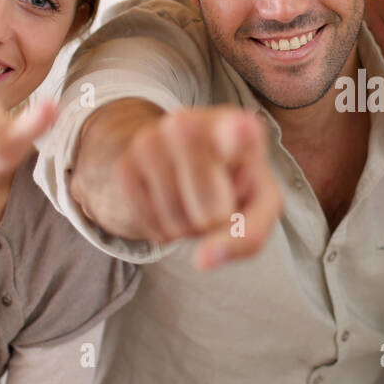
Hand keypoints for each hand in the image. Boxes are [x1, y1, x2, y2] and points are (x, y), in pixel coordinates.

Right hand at [114, 106, 281, 269]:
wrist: (181, 166)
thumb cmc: (233, 184)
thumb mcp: (258, 204)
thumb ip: (249, 233)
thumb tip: (203, 260)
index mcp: (237, 124)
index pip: (236, 129)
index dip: (235, 136)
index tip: (239, 130)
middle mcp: (190, 122)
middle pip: (212, 213)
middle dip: (217, 224)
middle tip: (218, 200)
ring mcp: (151, 140)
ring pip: (178, 223)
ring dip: (190, 230)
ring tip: (194, 199)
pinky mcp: (125, 165)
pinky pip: (152, 226)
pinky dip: (165, 231)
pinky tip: (171, 204)